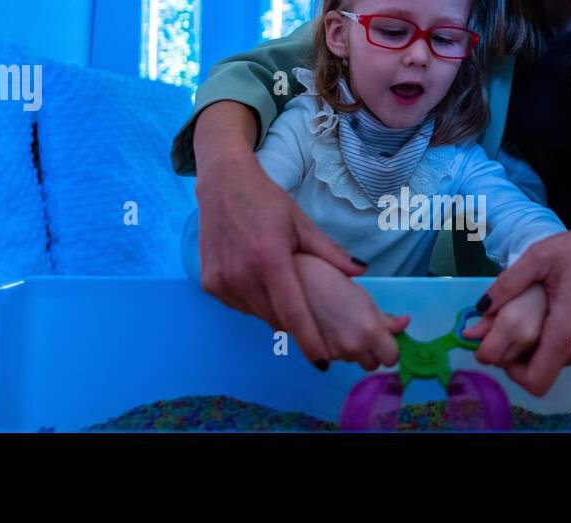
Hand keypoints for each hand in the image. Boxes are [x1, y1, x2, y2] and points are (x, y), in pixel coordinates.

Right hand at [193, 102, 367, 369]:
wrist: (222, 185)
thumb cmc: (266, 202)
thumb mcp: (301, 224)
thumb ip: (331, 253)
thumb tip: (361, 272)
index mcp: (270, 260)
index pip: (294, 314)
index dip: (310, 341)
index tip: (323, 362)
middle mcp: (242, 275)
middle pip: (277, 319)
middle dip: (296, 323)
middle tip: (309, 314)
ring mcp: (222, 281)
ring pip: (258, 315)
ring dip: (274, 311)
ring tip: (282, 288)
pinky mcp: (210, 284)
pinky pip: (240, 307)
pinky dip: (254, 302)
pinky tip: (260, 281)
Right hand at [294, 254, 407, 370]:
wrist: (292, 276)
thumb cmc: (330, 278)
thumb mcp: (363, 296)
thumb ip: (385, 317)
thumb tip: (404, 324)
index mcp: (369, 330)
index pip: (392, 358)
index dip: (389, 348)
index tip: (384, 338)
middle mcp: (352, 347)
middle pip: (372, 364)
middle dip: (370, 351)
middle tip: (361, 328)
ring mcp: (332, 353)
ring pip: (351, 361)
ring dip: (350, 349)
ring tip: (339, 322)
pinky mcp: (314, 354)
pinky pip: (332, 358)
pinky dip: (332, 347)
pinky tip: (325, 326)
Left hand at [472, 219, 570, 395]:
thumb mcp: (541, 257)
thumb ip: (507, 285)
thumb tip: (479, 310)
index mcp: (565, 334)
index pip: (533, 381)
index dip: (507, 369)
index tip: (496, 343)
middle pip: (535, 373)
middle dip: (513, 354)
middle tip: (503, 322)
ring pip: (547, 363)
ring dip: (529, 346)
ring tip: (526, 311)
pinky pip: (560, 354)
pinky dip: (545, 340)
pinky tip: (544, 312)